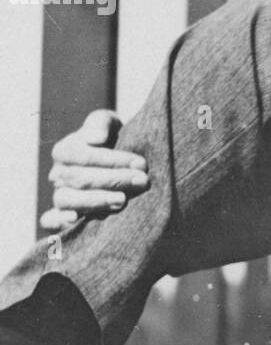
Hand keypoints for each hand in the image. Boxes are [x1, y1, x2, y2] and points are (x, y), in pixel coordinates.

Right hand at [41, 109, 148, 229]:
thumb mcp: (109, 124)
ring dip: (96, 201)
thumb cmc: (112, 142)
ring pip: (67, 200)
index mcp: (65, 151)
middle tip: (142, 181)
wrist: (117, 165)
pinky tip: (77, 220)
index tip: (141, 163)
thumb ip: (101, 123)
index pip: (84, 156)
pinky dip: (60, 221)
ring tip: (122, 201)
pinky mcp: (64, 217)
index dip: (113, 160)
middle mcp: (59, 175)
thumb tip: (97, 138)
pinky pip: (53, 221)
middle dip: (114, 180)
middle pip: (80, 179)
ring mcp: (60, 196)